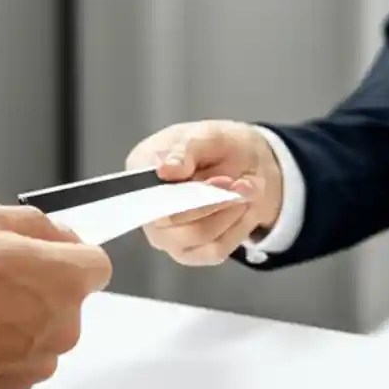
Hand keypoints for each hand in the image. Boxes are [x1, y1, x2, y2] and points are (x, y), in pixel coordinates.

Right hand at [0, 203, 112, 388]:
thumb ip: (32, 224)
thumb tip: (53, 232)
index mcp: (66, 279)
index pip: (95, 263)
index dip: (68, 254)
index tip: (46, 254)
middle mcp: (63, 325)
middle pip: (66, 300)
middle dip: (38, 289)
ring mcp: (39, 361)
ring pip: (40, 334)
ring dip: (17, 322)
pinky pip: (16, 362)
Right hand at [125, 120, 283, 265]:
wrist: (245, 166)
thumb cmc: (220, 147)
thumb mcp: (210, 135)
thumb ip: (187, 149)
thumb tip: (164, 169)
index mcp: (141, 169)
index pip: (148, 191)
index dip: (184, 190)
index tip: (221, 178)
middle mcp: (145, 207)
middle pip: (173, 219)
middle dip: (215, 201)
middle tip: (241, 184)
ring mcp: (164, 235)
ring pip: (198, 236)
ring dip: (230, 213)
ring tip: (247, 190)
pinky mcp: (187, 253)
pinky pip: (213, 251)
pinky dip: (236, 229)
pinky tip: (242, 209)